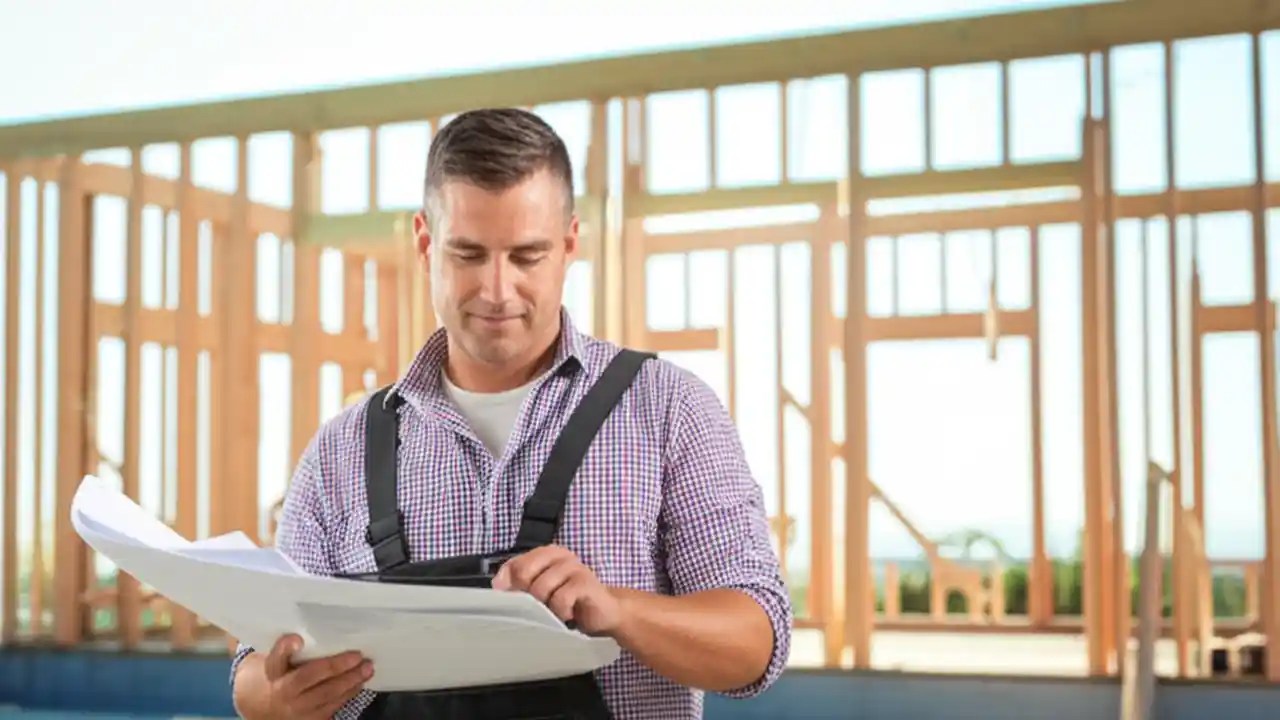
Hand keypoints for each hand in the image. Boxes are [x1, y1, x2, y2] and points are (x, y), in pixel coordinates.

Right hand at [233, 634, 372, 719]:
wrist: (261, 709)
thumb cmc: (275, 675)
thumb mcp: (273, 658)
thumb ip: (288, 646)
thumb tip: (311, 620)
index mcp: (272, 671)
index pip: (277, 657)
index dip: (285, 647)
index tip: (297, 639)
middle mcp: (283, 690)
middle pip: (310, 677)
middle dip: (336, 666)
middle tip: (358, 655)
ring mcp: (296, 709)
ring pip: (326, 695)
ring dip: (350, 681)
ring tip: (367, 668)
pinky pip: (332, 707)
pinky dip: (348, 693)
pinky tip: (359, 682)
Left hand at [491, 545, 622, 635]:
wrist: (604, 613)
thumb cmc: (569, 602)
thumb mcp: (541, 592)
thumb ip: (520, 584)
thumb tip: (497, 585)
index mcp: (546, 553)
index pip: (514, 564)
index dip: (508, 586)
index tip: (514, 602)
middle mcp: (559, 555)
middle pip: (524, 573)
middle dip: (526, 597)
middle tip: (539, 609)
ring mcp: (574, 567)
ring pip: (540, 588)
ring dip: (545, 608)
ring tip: (555, 613)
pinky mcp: (586, 582)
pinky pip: (560, 599)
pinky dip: (561, 612)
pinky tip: (568, 615)